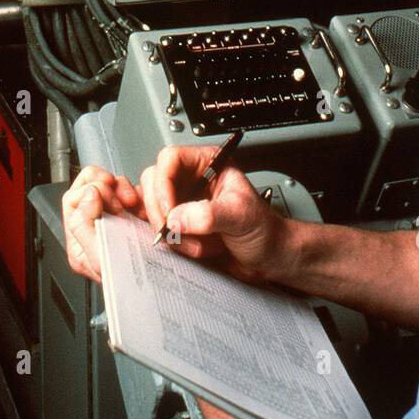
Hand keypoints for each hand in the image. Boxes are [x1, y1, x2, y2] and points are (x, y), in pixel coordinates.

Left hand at [62, 165, 144, 281]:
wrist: (161, 288)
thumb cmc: (130, 284)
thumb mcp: (99, 259)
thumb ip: (83, 225)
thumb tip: (87, 195)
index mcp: (79, 239)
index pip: (73, 199)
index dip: (90, 193)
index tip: (107, 201)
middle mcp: (95, 226)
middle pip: (89, 184)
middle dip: (107, 185)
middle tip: (122, 201)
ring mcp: (115, 218)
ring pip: (111, 184)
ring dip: (125, 190)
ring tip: (135, 207)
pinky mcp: (134, 215)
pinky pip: (132, 191)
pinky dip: (140, 195)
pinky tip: (144, 210)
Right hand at [138, 145, 292, 283]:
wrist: (268, 258)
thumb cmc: (264, 230)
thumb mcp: (240, 216)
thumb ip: (208, 214)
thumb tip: (176, 217)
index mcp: (208, 164)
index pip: (170, 160)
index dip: (164, 185)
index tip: (170, 211)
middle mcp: (191, 180)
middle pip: (153, 181)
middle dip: (163, 212)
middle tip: (175, 232)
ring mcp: (181, 202)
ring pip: (150, 206)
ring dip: (168, 230)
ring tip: (195, 244)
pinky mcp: (176, 224)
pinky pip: (153, 224)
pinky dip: (162, 238)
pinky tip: (180, 245)